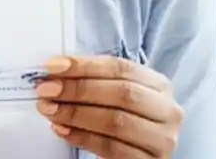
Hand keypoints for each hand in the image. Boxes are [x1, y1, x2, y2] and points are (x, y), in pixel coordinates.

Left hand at [36, 55, 182, 157]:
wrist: (136, 151)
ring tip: (49, 109)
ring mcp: (161, 140)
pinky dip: (82, 137)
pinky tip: (62, 130)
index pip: (121, 68)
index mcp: (160, 85)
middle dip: (78, 89)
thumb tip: (54, 70)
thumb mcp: (115, 94)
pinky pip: (111, 149)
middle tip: (47, 89)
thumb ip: (92, 81)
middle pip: (121, 93)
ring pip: (116, 121)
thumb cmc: (123, 117)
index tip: (52, 66)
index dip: (85, 66)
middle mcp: (167, 111)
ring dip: (75, 114)